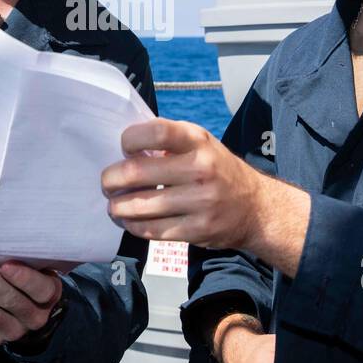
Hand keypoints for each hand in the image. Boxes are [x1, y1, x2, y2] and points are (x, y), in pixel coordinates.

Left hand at [0, 259, 63, 347]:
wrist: (24, 311)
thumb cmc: (26, 278)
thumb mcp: (34, 266)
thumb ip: (21, 257)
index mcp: (47, 295)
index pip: (38, 288)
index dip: (23, 278)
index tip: (6, 264)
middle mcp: (32, 317)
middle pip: (8, 300)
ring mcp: (10, 331)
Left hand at [101, 119, 309, 271]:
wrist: (255, 207)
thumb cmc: (217, 170)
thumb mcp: (201, 144)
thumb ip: (168, 142)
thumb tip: (123, 149)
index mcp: (199, 141)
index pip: (156, 132)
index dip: (130, 140)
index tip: (124, 149)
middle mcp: (201, 169)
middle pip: (138, 172)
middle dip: (111, 179)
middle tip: (106, 182)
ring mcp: (201, 202)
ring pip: (141, 206)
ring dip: (118, 206)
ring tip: (114, 205)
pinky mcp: (198, 230)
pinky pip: (152, 230)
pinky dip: (134, 226)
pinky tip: (129, 221)